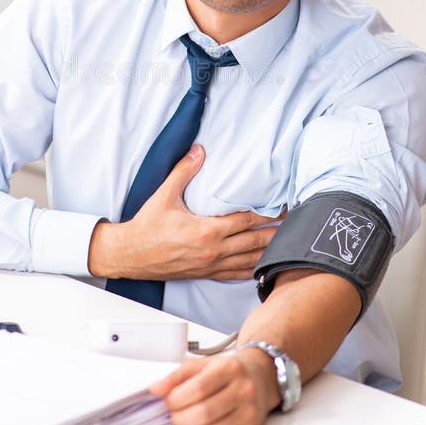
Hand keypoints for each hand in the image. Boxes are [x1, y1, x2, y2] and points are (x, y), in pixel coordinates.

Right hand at [88, 145, 280, 280]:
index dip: (268, 214)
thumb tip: (199, 150)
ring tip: (287, 243)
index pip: (247, 220)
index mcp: (207, 230)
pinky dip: (253, 269)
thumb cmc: (146, 227)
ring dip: (269, 251)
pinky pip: (236, 274)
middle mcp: (213, 250)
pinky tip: (264, 265)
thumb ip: (184, 171)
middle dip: (277, 232)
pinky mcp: (206, 274)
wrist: (130, 255)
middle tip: (295, 224)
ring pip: (249, 259)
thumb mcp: (164, 195)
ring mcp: (211, 265)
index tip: (284, 207)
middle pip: (255, 241)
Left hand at [149, 348, 277, 424]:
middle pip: (203, 414)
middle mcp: (243, 390)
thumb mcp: (203, 364)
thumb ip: (177, 376)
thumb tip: (155, 389)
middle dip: (179, 419)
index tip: (167, 401)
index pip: (198, 388)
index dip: (176, 399)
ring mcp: (249, 413)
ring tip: (182, 424)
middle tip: (172, 415)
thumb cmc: (228, 370)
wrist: (260, 376)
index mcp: (230, 369)